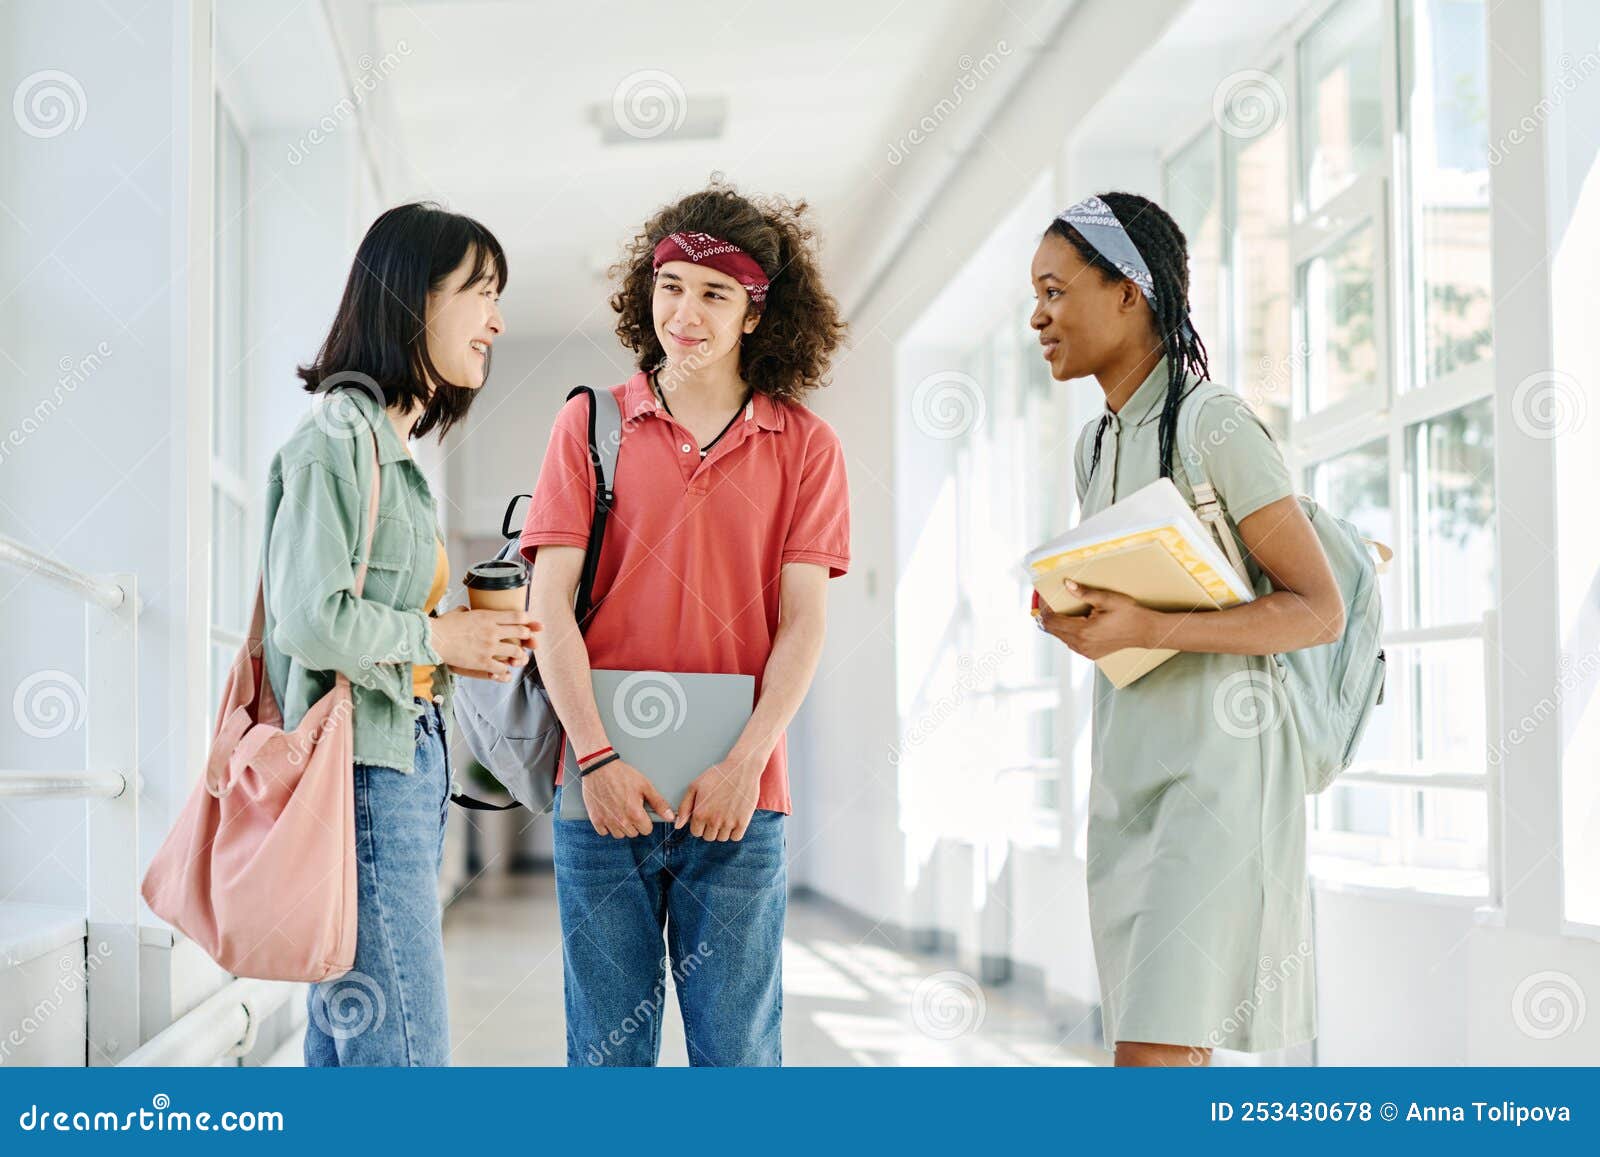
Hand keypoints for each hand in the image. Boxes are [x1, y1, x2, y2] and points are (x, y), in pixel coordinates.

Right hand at [429, 608, 538, 681]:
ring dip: (519, 655)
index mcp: (488, 617)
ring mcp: (489, 647)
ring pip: (516, 651)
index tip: (529, 624)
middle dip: (527, 637)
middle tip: (526, 640)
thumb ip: (465, 611)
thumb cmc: (443, 626)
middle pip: (522, 632)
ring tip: (517, 657)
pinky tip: (503, 671)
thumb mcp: (457, 613)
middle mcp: (492, 631)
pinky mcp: (483, 661)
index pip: (518, 616)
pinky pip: (502, 668)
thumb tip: (464, 609)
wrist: (434, 639)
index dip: (528, 620)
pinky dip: (505, 670)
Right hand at [579, 759, 674, 837]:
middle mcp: (621, 820)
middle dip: (634, 823)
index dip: (646, 821)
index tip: (642, 812)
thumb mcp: (645, 785)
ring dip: (621, 826)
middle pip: (633, 833)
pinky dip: (607, 826)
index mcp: (635, 813)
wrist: (599, 767)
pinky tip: (610, 814)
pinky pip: (604, 832)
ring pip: (619, 834)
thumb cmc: (622, 774)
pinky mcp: (595, 819)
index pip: (646, 830)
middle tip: (630, 808)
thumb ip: (659, 803)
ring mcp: (607, 821)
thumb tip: (670, 817)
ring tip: (620, 811)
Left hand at [674, 756, 761, 841]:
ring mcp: (729, 822)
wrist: (742, 769)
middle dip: (709, 828)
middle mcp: (714, 820)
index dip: (698, 824)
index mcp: (701, 813)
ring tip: (724, 816)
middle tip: (715, 815)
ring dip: (721, 830)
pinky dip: (734, 832)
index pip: (695, 832)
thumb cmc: (718, 775)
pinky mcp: (743, 822)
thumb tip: (678, 825)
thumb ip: (685, 807)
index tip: (704, 816)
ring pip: (722, 838)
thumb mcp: (695, 786)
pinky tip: (733, 820)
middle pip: (708, 837)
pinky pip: (735, 837)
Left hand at [1037, 580, 1155, 660]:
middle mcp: (1081, 645)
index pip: (1051, 621)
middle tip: (1048, 600)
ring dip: (1058, 624)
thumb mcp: (1107, 599)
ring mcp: (1086, 651)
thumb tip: (1066, 584)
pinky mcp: (1090, 654)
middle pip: (1053, 630)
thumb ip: (1084, 592)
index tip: (1042, 596)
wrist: (1145, 632)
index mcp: (1083, 631)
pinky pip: (1071, 642)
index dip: (1044, 608)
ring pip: (1061, 637)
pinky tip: (1073, 620)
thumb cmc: (1129, 614)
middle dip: (1048, 615)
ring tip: (1060, 609)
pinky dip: (1067, 631)